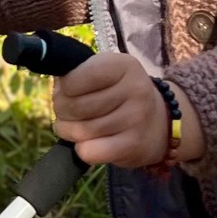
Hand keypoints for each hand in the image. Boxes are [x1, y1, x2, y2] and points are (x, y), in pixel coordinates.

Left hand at [51, 53, 203, 168]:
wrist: (161, 123)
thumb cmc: (122, 95)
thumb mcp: (108, 72)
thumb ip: (80, 73)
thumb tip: (56, 84)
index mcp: (124, 65)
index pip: (75, 78)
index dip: (63, 87)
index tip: (69, 90)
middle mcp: (134, 89)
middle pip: (74, 106)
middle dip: (62, 111)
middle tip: (71, 112)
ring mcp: (135, 119)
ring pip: (79, 131)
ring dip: (69, 131)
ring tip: (77, 126)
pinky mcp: (132, 146)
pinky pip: (89, 151)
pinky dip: (82, 149)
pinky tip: (90, 143)